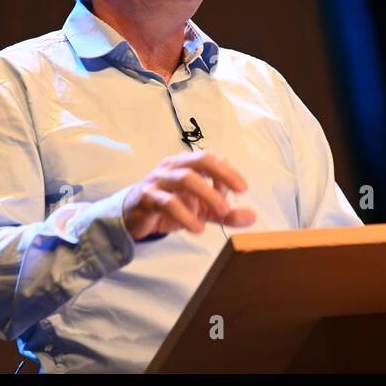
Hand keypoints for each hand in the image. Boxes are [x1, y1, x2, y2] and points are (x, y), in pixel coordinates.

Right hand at [121, 151, 256, 239]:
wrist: (132, 217)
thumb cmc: (170, 206)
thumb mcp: (201, 211)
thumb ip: (225, 213)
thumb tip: (252, 217)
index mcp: (187, 163)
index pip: (212, 158)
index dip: (228, 171)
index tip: (241, 189)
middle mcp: (173, 167)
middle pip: (201, 160)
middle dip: (223, 174)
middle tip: (239, 192)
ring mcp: (158, 181)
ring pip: (185, 179)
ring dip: (207, 194)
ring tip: (221, 211)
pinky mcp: (146, 198)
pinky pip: (167, 202)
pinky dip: (185, 214)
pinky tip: (197, 227)